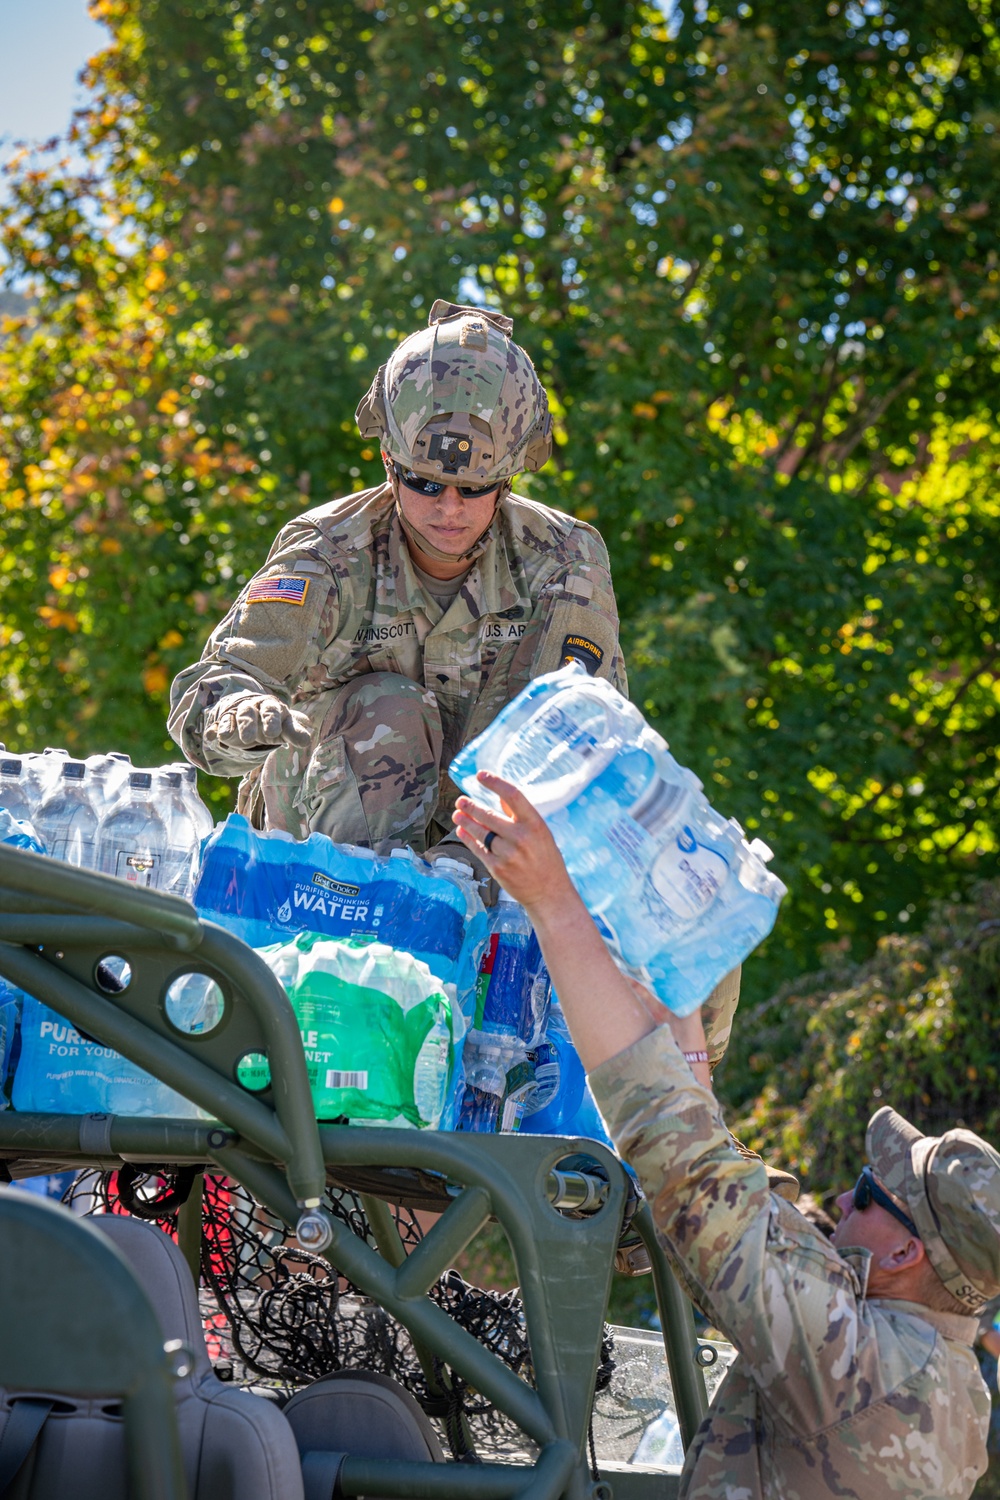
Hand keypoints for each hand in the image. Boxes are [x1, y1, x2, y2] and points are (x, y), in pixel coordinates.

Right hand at [211, 693, 312, 750]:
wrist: (254, 714)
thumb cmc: (273, 722)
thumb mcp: (285, 727)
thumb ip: (295, 733)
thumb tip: (307, 740)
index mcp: (270, 706)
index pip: (271, 710)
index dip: (271, 720)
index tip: (273, 733)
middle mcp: (253, 707)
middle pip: (249, 711)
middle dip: (249, 723)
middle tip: (250, 738)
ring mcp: (237, 713)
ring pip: (234, 716)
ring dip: (233, 727)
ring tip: (231, 738)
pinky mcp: (225, 722)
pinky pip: (218, 724)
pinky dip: (214, 729)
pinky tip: (211, 737)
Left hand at [452, 770, 575, 917]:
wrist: (549, 893)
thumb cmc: (546, 859)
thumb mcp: (541, 833)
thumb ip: (521, 817)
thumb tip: (501, 798)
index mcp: (535, 824)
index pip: (512, 795)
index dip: (494, 782)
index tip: (481, 776)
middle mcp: (520, 837)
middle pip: (488, 814)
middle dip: (471, 806)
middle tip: (461, 800)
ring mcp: (507, 854)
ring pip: (479, 831)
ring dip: (465, 820)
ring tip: (457, 812)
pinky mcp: (497, 868)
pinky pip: (477, 848)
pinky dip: (468, 838)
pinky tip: (462, 830)